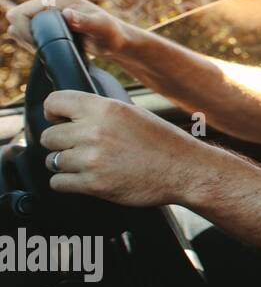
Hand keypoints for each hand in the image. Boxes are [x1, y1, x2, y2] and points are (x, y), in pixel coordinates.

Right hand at [6, 0, 130, 58]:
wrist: (116, 41)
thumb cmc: (112, 35)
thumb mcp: (102, 29)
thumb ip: (86, 22)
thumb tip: (68, 15)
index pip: (20, 12)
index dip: (25, 31)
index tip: (43, 44)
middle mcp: (49, 1)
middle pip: (16, 18)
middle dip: (26, 36)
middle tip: (49, 47)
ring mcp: (47, 11)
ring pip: (18, 26)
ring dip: (29, 40)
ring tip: (52, 47)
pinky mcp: (46, 22)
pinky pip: (25, 32)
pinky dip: (32, 42)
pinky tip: (51, 48)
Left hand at [39, 91, 213, 207]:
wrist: (185, 170)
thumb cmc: (163, 142)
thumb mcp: (133, 114)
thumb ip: (101, 113)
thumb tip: (73, 115)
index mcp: (105, 109)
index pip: (54, 102)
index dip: (53, 112)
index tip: (58, 120)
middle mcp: (95, 131)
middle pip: (49, 136)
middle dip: (60, 143)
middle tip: (77, 147)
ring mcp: (92, 159)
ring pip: (51, 161)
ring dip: (65, 165)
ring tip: (86, 165)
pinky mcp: (93, 184)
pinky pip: (58, 183)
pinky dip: (67, 183)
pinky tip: (85, 179)